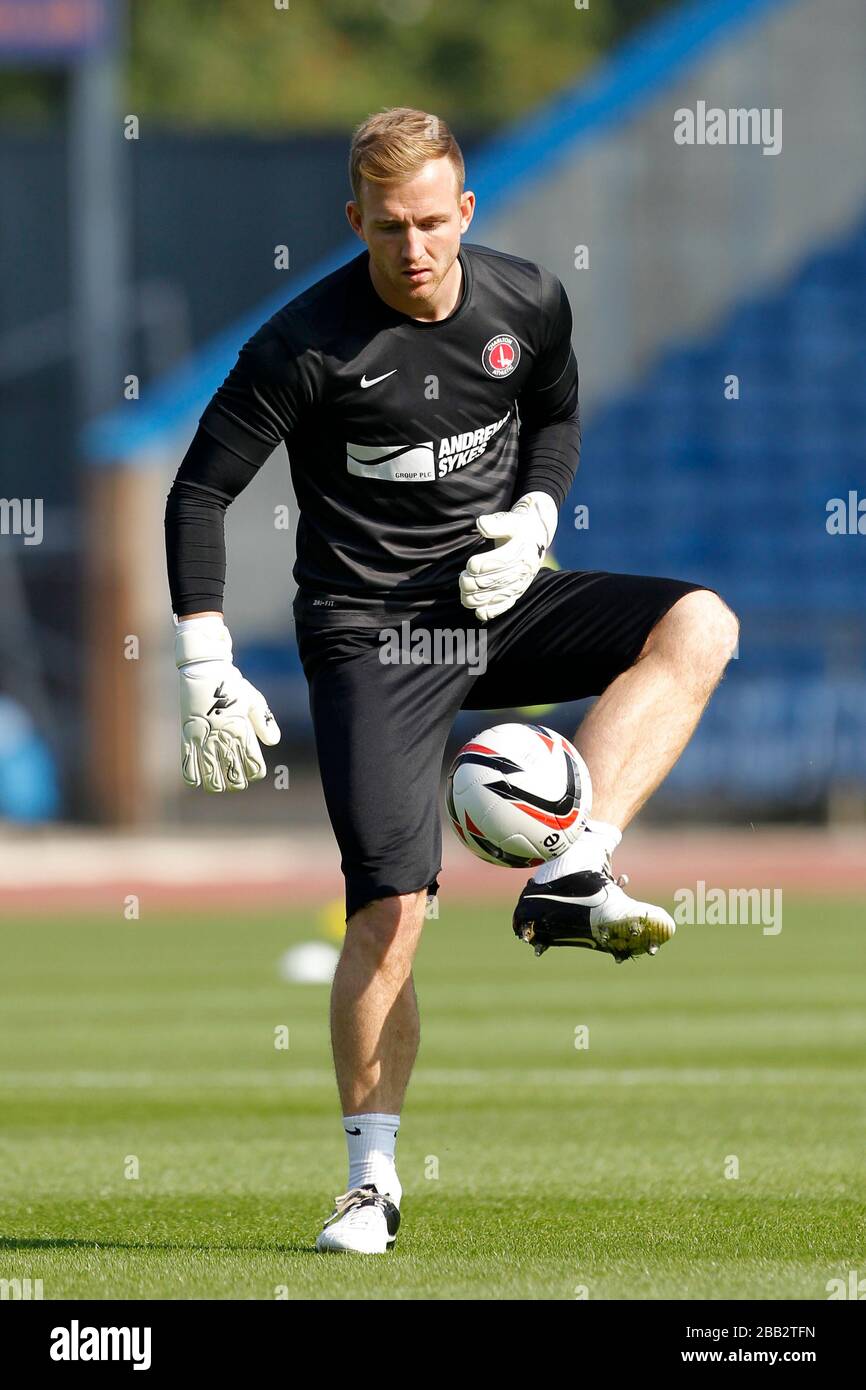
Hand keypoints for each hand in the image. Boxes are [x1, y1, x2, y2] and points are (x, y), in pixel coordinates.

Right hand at [175, 616, 280, 791]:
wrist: (203, 669)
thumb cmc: (232, 684)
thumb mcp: (254, 700)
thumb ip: (265, 722)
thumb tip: (273, 742)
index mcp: (242, 731)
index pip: (254, 767)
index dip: (255, 772)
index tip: (253, 768)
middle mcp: (224, 738)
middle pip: (235, 778)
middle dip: (238, 782)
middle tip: (237, 776)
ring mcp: (204, 739)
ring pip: (212, 779)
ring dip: (217, 784)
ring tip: (219, 780)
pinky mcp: (187, 737)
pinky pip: (188, 767)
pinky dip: (194, 778)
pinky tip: (199, 778)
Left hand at [459, 492, 557, 621]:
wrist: (537, 537)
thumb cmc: (519, 527)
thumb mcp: (511, 520)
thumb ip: (496, 523)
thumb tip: (481, 524)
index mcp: (520, 553)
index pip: (497, 563)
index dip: (479, 566)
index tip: (470, 564)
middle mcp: (522, 571)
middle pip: (492, 582)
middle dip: (471, 582)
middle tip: (462, 577)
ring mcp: (519, 584)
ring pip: (494, 597)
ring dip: (475, 598)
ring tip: (464, 592)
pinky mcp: (517, 593)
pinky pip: (503, 607)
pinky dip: (489, 611)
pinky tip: (478, 611)